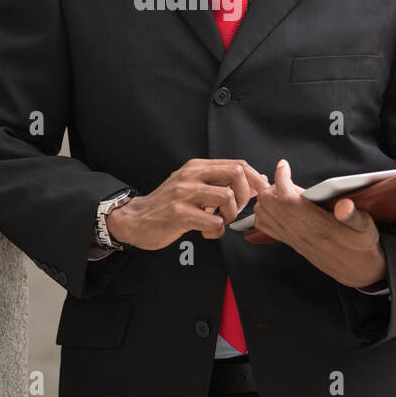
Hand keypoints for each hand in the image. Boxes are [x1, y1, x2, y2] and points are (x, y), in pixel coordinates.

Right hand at [107, 158, 268, 249]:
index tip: (259, 193)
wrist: (136, 219)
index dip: (255, 179)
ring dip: (230, 215)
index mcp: (196, 167)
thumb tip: (254, 181)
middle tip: (235, 210)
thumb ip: (218, 182)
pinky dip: (216, 232)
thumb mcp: (192, 185)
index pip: (237, 164)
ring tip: (219, 221)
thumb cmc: (167, 205)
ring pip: (227, 197)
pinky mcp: (179, 214)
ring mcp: (184, 194)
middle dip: (245, 195)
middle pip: (236, 174)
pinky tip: (205, 233)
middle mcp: (191, 175)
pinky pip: (214, 222)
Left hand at [251, 159, 387, 288]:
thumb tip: (344, 206)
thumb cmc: (361, 244)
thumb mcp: (365, 227)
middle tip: (284, 176)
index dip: (281, 179)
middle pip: (269, 204)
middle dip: (271, 185)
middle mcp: (300, 232)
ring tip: (278, 187)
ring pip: (263, 213)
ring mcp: (292, 238)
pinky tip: (274, 203)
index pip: (287, 199)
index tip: (284, 165)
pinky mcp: (290, 242)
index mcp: (316, 225)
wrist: (357, 269)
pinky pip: (264, 226)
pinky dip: (263, 211)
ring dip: (265, 197)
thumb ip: (353, 216)